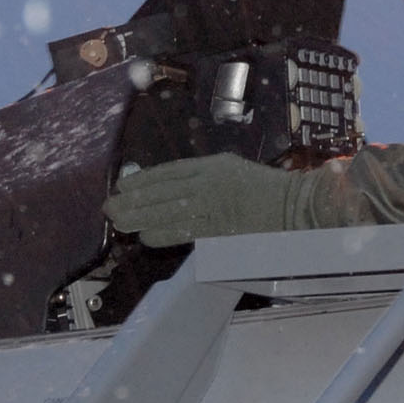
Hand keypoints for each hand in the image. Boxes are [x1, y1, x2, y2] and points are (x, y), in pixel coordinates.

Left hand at [103, 154, 302, 244]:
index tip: (123, 186)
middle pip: (162, 191)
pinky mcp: (219, 229)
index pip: (168, 172)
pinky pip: (185, 231)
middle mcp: (208, 183)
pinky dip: (163, 233)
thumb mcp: (232, 169)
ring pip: (167, 211)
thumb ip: (203, 175)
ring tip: (119, 223)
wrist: (294, 206)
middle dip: (133, 200)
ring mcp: (213, 206)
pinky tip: (145, 236)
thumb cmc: (266, 188)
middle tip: (109, 207)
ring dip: (140, 217)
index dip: (143, 180)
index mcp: (211, 165)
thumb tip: (170, 186)